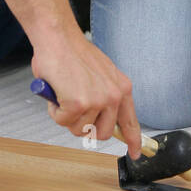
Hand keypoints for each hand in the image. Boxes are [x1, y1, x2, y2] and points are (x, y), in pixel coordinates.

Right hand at [32, 28, 141, 157]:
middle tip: (73, 108)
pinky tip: (56, 92)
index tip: (136, 152)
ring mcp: (97, 100)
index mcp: (122, 88)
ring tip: (64, 94)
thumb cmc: (73, 54)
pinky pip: (62, 121)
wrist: (58, 37)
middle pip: (101, 133)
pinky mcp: (79, 104)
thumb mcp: (100, 75)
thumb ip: (104, 97)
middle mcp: (114, 96)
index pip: (130, 122)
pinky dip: (54, 110)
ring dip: (66, 116)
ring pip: (79, 130)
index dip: (133, 140)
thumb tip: (98, 119)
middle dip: (84, 126)